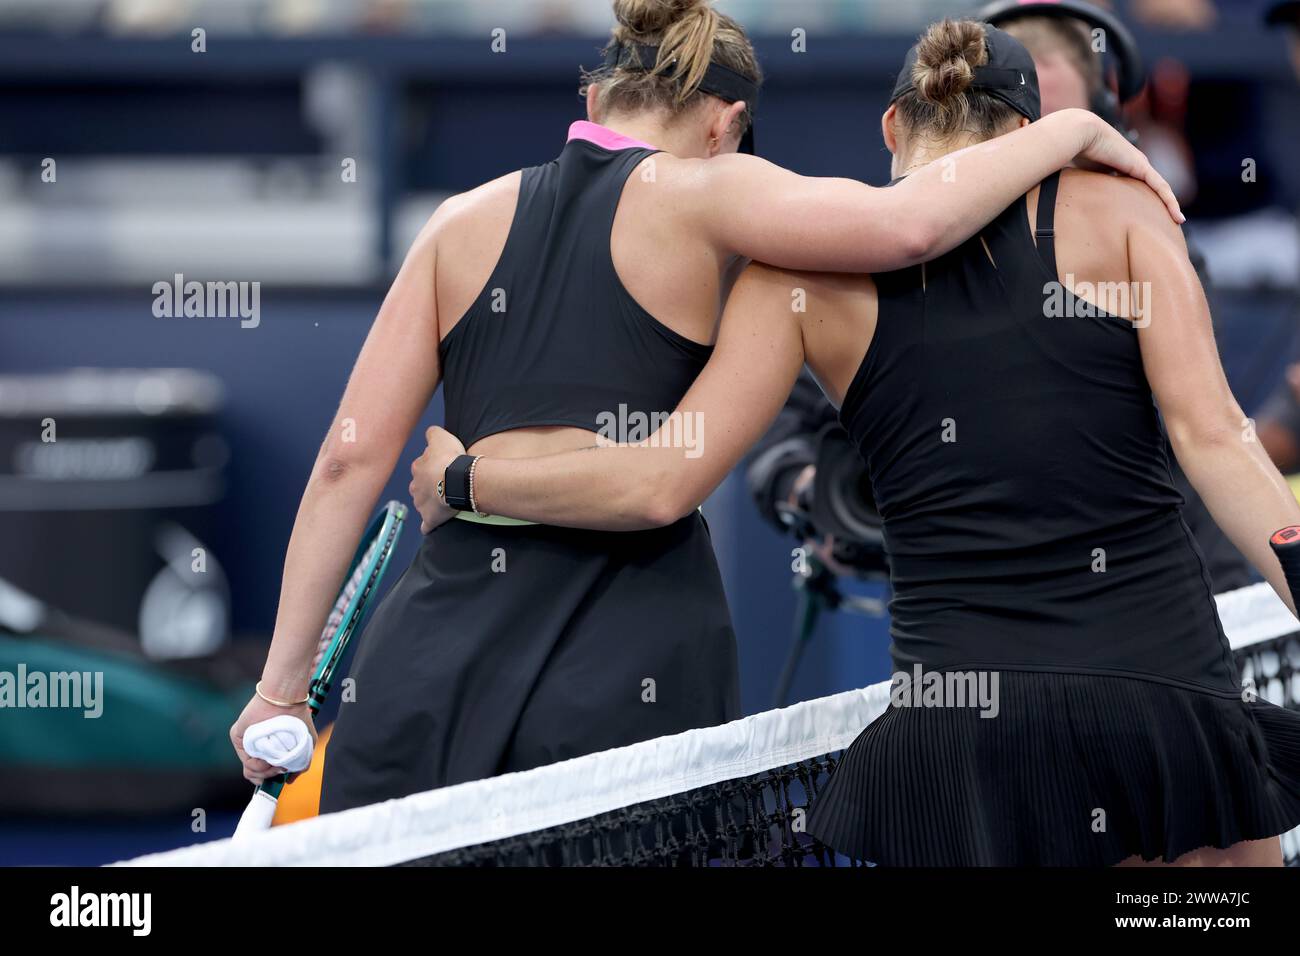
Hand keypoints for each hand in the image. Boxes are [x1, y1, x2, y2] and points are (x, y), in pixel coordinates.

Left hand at [229, 691, 315, 784]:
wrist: (285, 701)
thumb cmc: (298, 719)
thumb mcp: (307, 745)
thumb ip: (301, 764)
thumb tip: (289, 780)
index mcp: (272, 749)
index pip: (266, 773)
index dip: (272, 778)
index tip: (279, 777)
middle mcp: (259, 748)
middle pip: (257, 775)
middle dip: (269, 776)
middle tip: (278, 767)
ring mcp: (248, 743)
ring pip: (250, 770)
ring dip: (263, 770)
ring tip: (273, 759)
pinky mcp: (239, 737)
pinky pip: (244, 758)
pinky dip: (255, 761)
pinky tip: (265, 753)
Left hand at [410, 425, 466, 532]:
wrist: (457, 481)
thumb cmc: (449, 459)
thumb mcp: (441, 436)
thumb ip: (432, 433)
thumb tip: (429, 432)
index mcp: (418, 468)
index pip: (421, 466)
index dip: (432, 466)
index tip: (443, 467)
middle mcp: (415, 486)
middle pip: (419, 486)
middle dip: (428, 486)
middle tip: (444, 484)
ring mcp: (421, 504)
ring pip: (422, 503)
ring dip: (430, 503)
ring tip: (443, 502)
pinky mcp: (429, 518)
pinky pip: (426, 524)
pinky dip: (428, 525)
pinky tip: (431, 526)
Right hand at [1065, 109, 1184, 223]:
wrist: (1080, 134)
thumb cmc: (1074, 152)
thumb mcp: (1083, 175)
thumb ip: (1086, 187)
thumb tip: (1075, 202)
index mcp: (1120, 166)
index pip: (1136, 186)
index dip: (1141, 200)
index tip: (1142, 216)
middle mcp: (1133, 164)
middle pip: (1152, 188)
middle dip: (1160, 204)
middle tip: (1166, 221)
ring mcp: (1139, 164)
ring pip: (1160, 189)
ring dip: (1170, 205)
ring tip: (1177, 221)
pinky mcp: (1142, 167)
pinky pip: (1161, 187)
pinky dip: (1170, 201)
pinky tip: (1176, 215)